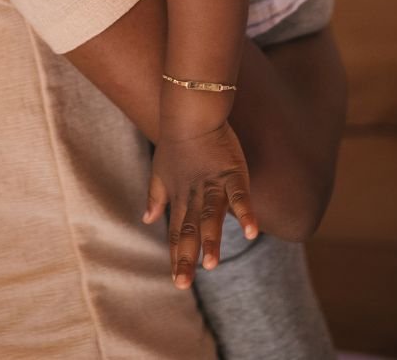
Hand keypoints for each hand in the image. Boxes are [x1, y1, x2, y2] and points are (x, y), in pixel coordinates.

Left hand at [143, 121, 257, 288]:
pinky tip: (251, 231)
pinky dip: (245, 212)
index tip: (177, 282)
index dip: (177, 256)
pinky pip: (239, 195)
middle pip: (190, 230)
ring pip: (211, 215)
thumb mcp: (160, 171)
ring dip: (211, 239)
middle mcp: (195, 196)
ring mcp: (213, 185)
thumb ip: (156, 197)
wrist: (189, 112)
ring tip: (211, 264)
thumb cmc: (176, 143)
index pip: (177, 232)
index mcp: (180, 198)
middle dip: (187, 257)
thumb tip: (145, 219)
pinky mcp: (231, 173)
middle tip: (182, 284)